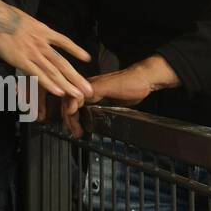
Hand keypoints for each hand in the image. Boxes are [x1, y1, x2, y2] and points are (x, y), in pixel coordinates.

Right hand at [0, 0, 92, 100]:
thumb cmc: (3, 15)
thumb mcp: (22, 18)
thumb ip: (30, 29)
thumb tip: (33, 31)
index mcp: (42, 31)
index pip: (64, 42)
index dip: (76, 50)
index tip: (87, 59)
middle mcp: (41, 43)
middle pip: (63, 63)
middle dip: (76, 78)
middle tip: (88, 90)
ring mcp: (32, 52)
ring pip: (54, 71)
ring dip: (67, 84)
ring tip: (79, 95)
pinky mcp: (21, 60)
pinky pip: (38, 73)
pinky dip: (49, 83)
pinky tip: (59, 91)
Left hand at [61, 57, 176, 137]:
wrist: (144, 78)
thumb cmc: (132, 89)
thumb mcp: (115, 104)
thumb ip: (104, 109)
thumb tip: (98, 121)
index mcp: (90, 90)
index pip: (72, 102)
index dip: (70, 116)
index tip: (75, 129)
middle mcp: (88, 86)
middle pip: (67, 100)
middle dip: (68, 119)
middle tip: (74, 132)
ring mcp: (91, 85)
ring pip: (70, 98)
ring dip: (69, 115)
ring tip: (75, 129)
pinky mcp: (97, 86)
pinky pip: (79, 95)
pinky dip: (72, 105)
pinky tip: (73, 113)